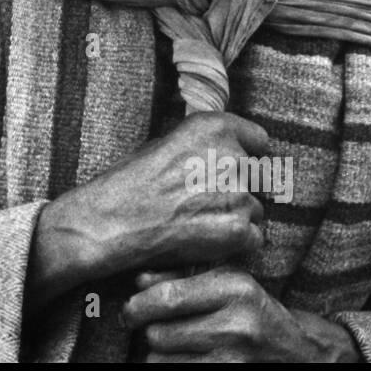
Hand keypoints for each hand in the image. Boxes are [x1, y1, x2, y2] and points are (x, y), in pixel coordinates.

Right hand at [26, 112, 269, 313]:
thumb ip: (204, 145)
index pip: (259, 141)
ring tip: (199, 223)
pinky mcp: (237, 229)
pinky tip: (205, 240)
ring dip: (236, 217)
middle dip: (241, 189)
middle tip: (209, 203)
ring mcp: (237, 194)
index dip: (247, 157)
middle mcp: (231, 156)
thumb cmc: (131, 182)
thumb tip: (229, 151)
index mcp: (214, 127)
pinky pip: (253, 237)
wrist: (111, 220)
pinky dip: (235, 243)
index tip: (232, 170)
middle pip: (260, 177)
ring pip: (256, 209)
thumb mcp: (166, 143)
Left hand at [122, 266, 359, 362]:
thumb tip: (138, 281)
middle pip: (159, 334)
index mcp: (233, 288)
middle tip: (155, 327)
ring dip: (160, 353)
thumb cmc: (253, 308)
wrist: (299, 350)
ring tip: (175, 343)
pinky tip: (186, 357)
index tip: (129, 310)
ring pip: (163, 361)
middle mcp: (236, 324)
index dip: (137, 306)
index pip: (167, 298)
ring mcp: (234, 358)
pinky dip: (173, 366)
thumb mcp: (224, 281)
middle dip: (149, 331)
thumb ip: (179, 277)